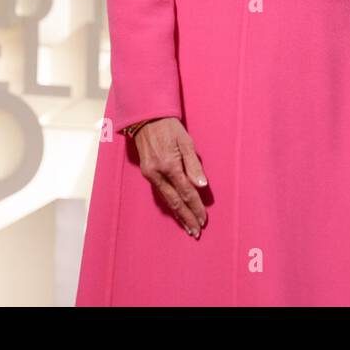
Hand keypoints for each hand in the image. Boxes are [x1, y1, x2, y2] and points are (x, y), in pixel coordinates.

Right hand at [131, 117, 208, 238]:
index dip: (196, 207)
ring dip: (178, 214)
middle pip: (175, 201)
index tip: (203, 219)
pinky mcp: (146, 172)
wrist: (146, 118)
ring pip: (166, 199)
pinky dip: (169, 204)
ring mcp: (150, 174)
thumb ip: (194, 165)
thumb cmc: (170, 127)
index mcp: (169, 165)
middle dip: (186, 218)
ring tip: (188, 227)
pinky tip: (175, 210)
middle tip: (196, 232)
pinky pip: (160, 192)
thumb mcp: (186, 142)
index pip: (186, 192)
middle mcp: (157, 173)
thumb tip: (201, 185)